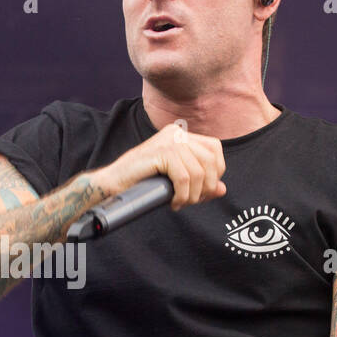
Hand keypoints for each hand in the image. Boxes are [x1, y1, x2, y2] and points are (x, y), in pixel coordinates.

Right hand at [101, 121, 225, 209]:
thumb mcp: (176, 181)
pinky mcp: (162, 151)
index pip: (214, 149)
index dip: (216, 173)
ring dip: (193, 194)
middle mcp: (177, 133)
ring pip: (198, 172)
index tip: (202, 191)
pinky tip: (173, 202)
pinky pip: (184, 178)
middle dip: (206, 187)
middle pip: (210, 161)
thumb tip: (223, 190)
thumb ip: (200, 183)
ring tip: (181, 203)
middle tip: (192, 201)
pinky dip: (183, 195)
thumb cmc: (142, 181)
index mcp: (181, 134)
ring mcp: (169, 140)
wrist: (114, 182)